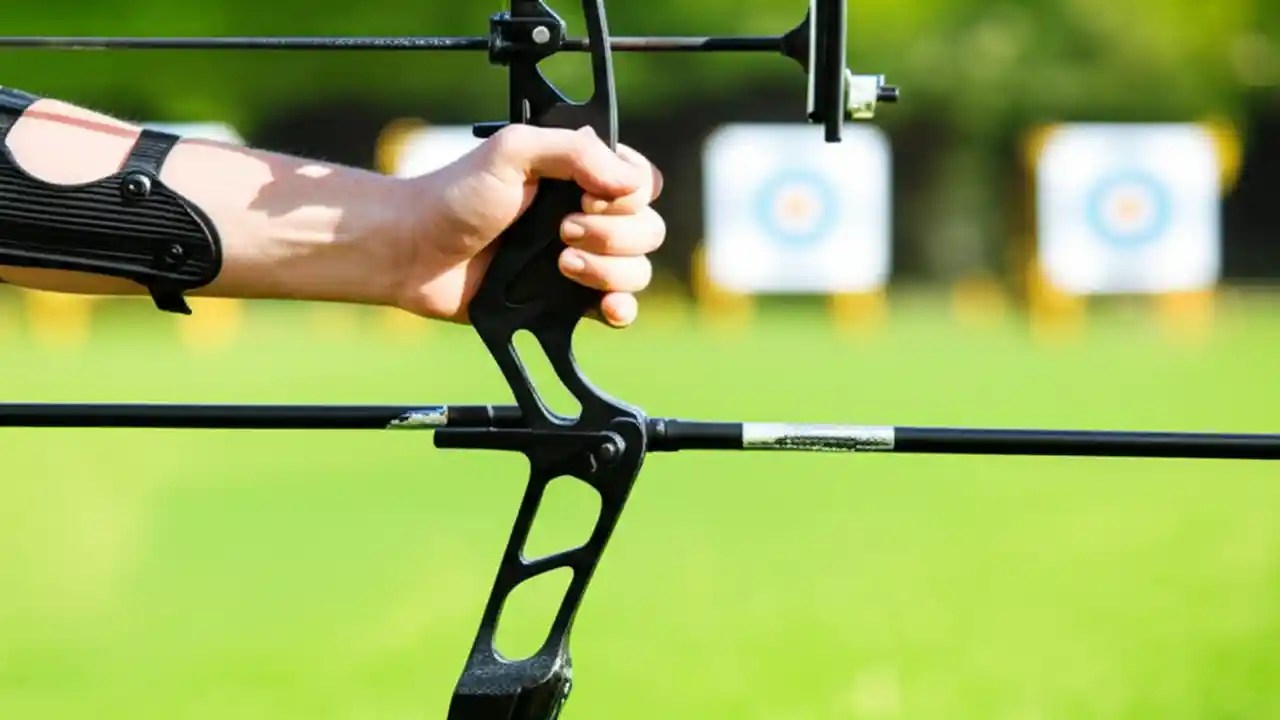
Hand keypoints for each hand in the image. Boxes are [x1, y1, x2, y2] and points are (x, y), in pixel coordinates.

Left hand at [394, 124, 664, 326]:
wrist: (416, 253)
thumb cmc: (455, 196)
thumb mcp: (513, 151)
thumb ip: (574, 152)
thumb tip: (630, 182)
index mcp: (581, 175)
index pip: (642, 183)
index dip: (626, 194)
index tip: (586, 195)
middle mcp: (588, 216)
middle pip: (648, 229)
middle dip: (613, 233)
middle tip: (563, 231)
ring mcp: (581, 260)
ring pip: (638, 271)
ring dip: (610, 269)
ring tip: (560, 264)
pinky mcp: (566, 302)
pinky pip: (618, 310)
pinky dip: (621, 309)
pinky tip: (605, 308)